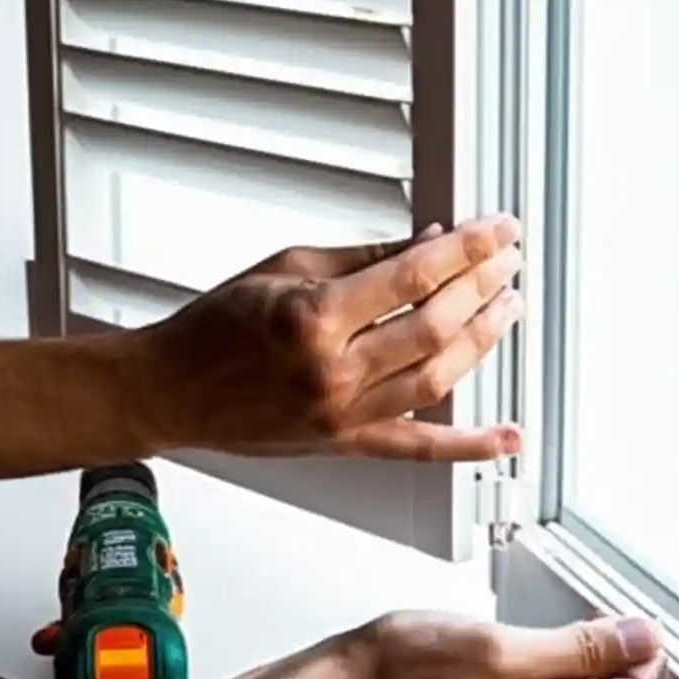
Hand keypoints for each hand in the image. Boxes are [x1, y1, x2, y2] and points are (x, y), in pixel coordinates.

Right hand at [133, 216, 524, 462]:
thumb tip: (432, 242)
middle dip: (483, 286)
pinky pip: (419, 448)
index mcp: (314, 317)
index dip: (468, 249)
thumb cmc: (215, 324)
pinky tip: (507, 437)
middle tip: (509, 261)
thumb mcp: (286, 267)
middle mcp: (333, 371)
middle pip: (435, 325)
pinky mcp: (346, 443)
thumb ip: (366, 257)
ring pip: (439, 377)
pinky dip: (469, 445)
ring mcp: (343, 414)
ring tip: (510, 307)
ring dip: (485, 340)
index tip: (498, 231)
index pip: (414, 276)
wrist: (169, 390)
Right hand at [186, 611, 666, 678]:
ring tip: (550, 634)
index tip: (632, 615)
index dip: (642, 645)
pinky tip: (528, 655)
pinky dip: (552, 676)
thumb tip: (639, 636)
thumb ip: (578, 647)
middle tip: (587, 616)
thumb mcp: (495, 648)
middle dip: (611, 655)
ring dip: (581, 664)